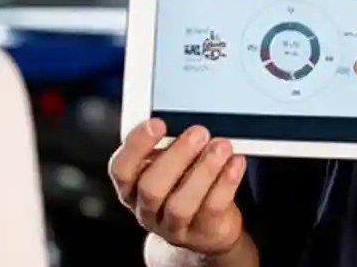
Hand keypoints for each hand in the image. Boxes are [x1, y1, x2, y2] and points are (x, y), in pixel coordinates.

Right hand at [108, 119, 247, 255]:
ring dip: (203, 171)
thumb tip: (186, 123)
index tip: (157, 123)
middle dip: (176, 157)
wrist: (206, 229)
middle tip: (199, 132)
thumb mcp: (169, 166)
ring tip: (221, 146)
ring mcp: (173, 228)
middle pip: (151, 188)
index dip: (136, 145)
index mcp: (131, 188)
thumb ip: (169, 147)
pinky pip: (212, 209)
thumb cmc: (183, 186)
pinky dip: (226, 183)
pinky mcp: (203, 234)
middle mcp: (147, 210)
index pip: (121, 169)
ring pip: (181, 205)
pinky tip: (235, 163)